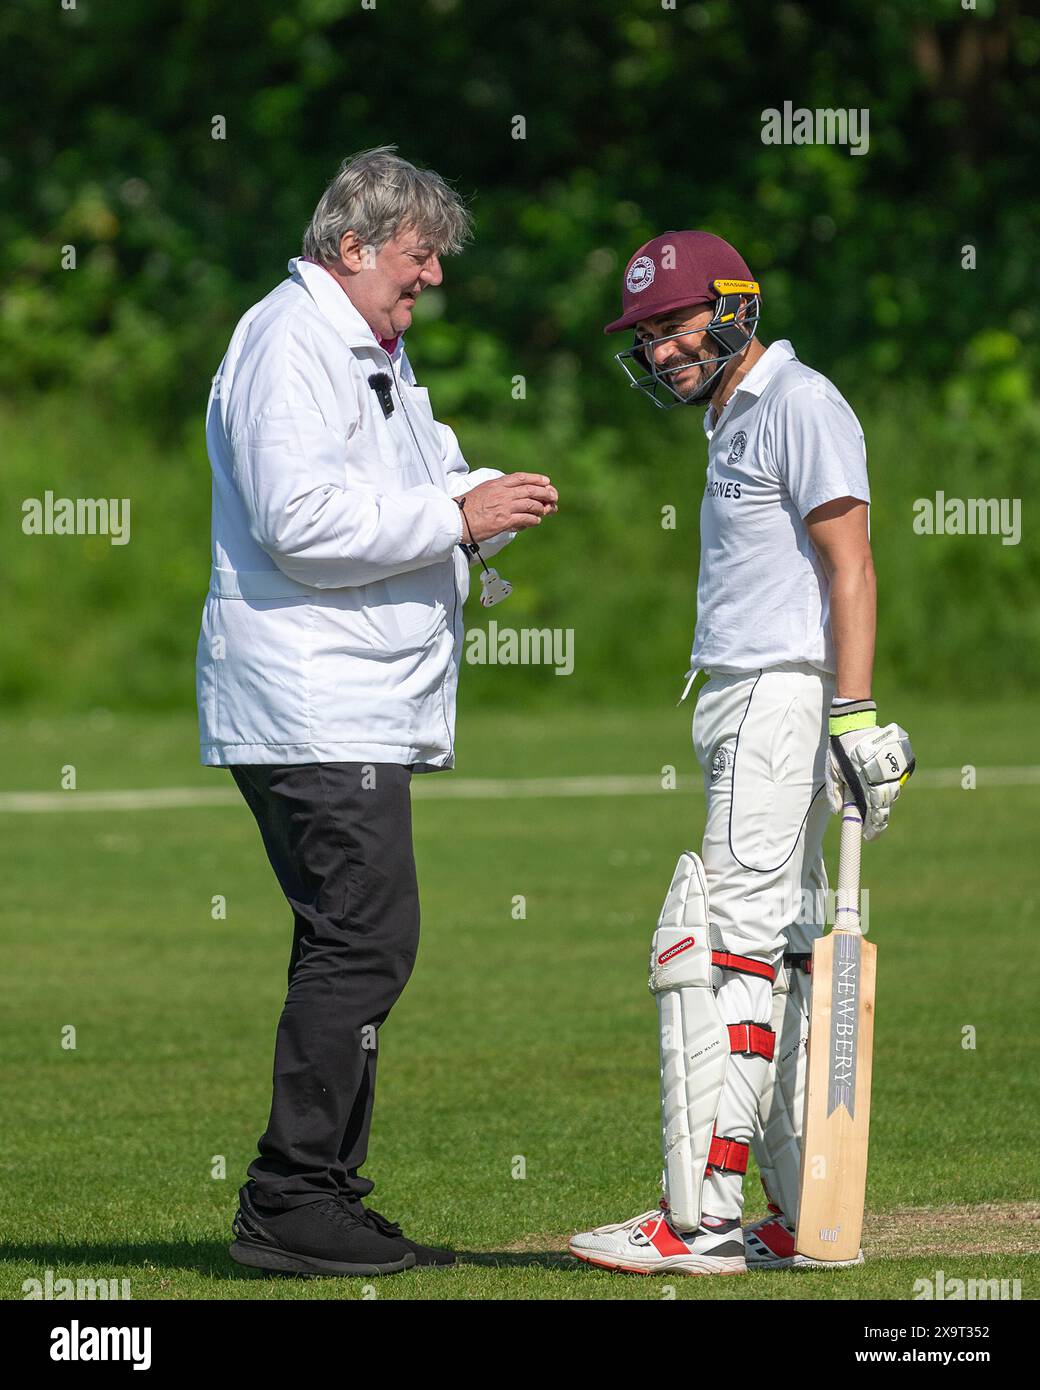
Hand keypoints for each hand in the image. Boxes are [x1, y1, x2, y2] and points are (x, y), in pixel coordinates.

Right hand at [458, 473, 557, 542]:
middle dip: (545, 493)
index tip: (546, 481)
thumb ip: (498, 489)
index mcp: (497, 484)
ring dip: (541, 507)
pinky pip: (524, 519)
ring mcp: (504, 507)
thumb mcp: (483, 490)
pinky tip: (536, 521)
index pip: (521, 478)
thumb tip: (512, 491)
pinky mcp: (503, 521)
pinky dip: (533, 519)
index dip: (536, 478)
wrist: (456, 519)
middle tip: (553, 497)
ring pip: (530, 504)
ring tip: (546, 510)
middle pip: (530, 490)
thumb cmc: (467, 506)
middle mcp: (502, 493)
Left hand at [825, 699, 914, 840]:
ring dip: (885, 800)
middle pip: (886, 805)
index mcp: (865, 781)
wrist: (855, 721)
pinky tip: (881, 783)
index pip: (874, 812)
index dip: (874, 827)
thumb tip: (839, 811)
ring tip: (874, 802)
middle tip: (872, 825)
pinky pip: (899, 779)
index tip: (870, 836)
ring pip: (893, 792)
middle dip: (879, 817)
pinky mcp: (903, 759)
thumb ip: (835, 792)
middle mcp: (883, 776)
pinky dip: (891, 784)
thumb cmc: (840, 747)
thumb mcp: (832, 770)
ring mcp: (895, 767)